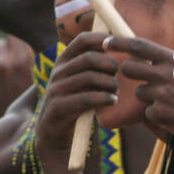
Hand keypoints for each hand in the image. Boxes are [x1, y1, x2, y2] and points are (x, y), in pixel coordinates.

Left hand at [0, 36, 35, 123]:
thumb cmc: (34, 107)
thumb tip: (33, 42)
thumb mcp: (41, 81)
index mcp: (24, 60)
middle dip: (6, 52)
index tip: (19, 48)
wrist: (14, 134)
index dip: (18, 42)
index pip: (15, 36)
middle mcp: (5, 62)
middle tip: (11, 65)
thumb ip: (37, 62)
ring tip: (1, 76)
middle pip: (1, 43)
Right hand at [34, 32, 118, 159]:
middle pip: (89, 58)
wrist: (53, 134)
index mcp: (63, 61)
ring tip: (114, 91)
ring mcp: (56, 89)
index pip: (82, 40)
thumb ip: (94, 67)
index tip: (117, 45)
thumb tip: (120, 48)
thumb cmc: (75, 104)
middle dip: (109, 65)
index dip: (101, 39)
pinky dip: (104, 98)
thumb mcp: (81, 82)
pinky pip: (87, 98)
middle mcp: (58, 72)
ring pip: (90, 77)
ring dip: (109, 84)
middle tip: (116, 76)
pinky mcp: (59, 107)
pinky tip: (112, 101)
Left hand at [103, 35, 173, 144]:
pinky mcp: (161, 114)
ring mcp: (162, 95)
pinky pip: (149, 113)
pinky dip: (159, 116)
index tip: (106, 41)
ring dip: (150, 98)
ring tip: (173, 103)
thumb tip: (159, 56)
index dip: (119, 42)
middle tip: (140, 79)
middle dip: (128, 73)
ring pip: (141, 94)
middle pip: (128, 69)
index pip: (138, 45)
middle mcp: (165, 74)